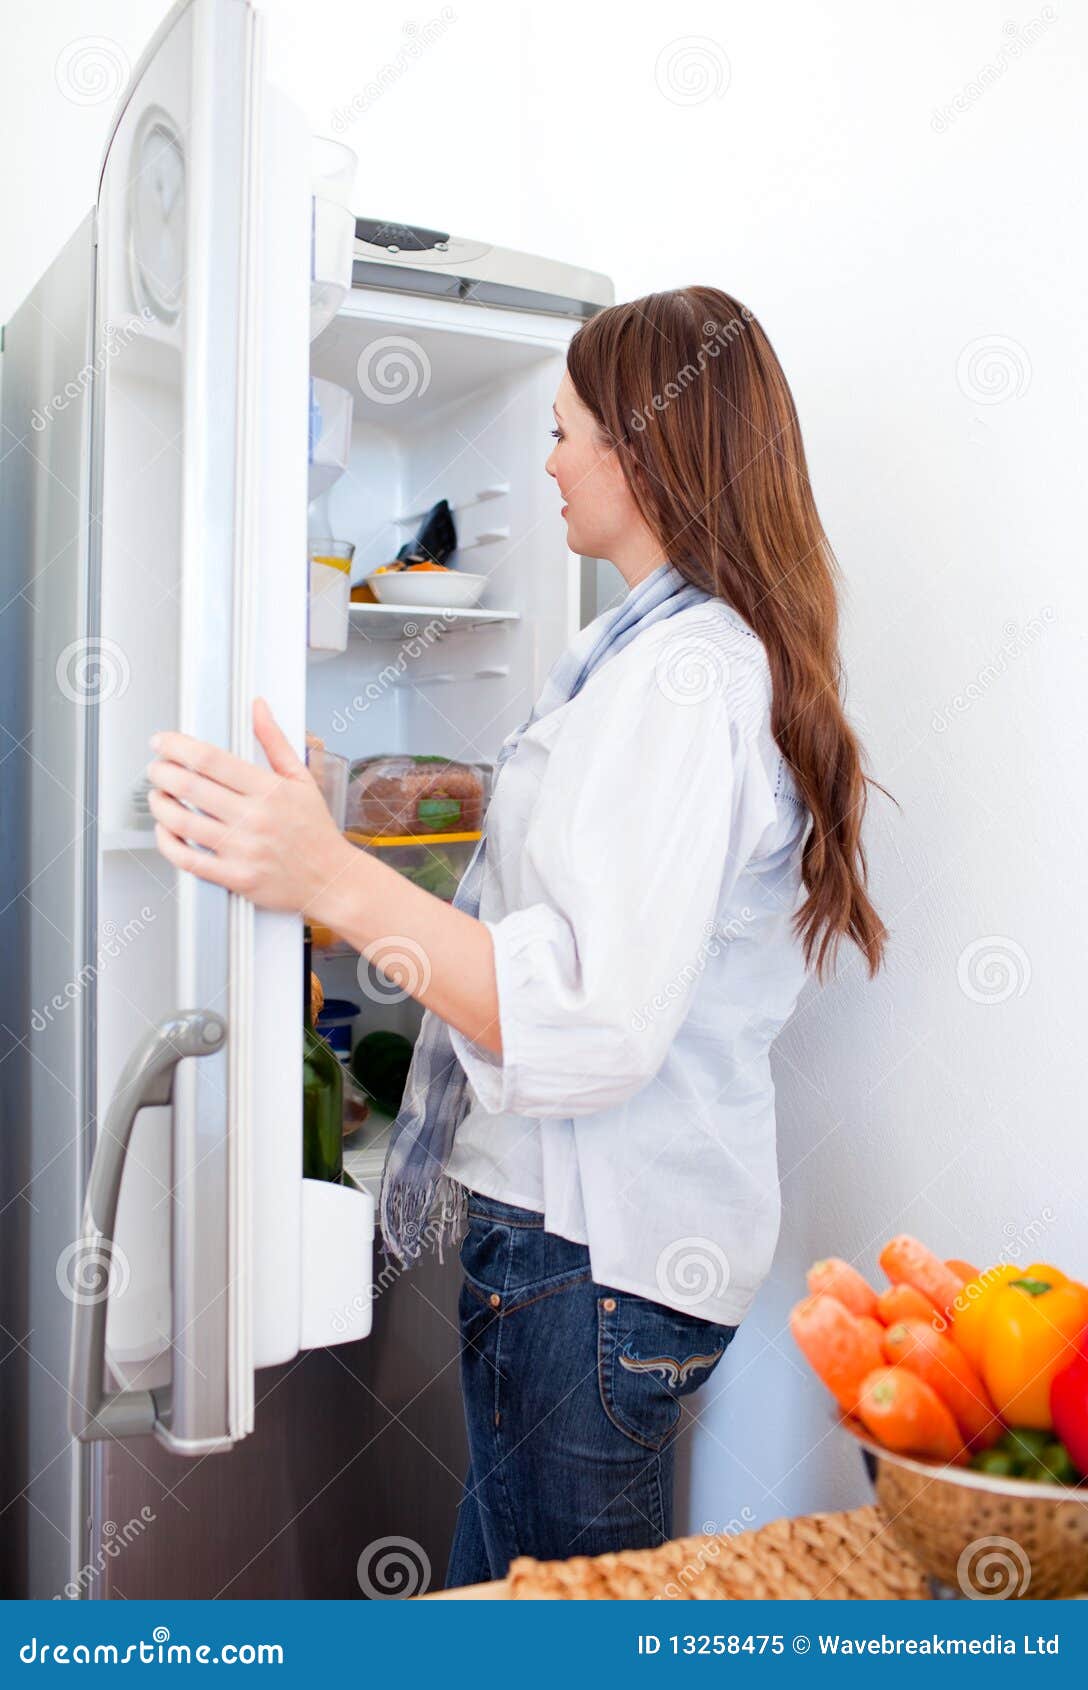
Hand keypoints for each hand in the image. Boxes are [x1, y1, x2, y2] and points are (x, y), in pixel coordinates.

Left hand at [146, 697, 355, 916]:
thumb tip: (259, 708)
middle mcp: (254, 818)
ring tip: (158, 796)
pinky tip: (166, 831)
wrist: (332, 880)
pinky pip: (187, 859)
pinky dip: (167, 842)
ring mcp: (243, 850)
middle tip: (156, 768)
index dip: (176, 746)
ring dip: (159, 804)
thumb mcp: (302, 779)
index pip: (210, 759)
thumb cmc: (316, 832)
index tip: (162, 742)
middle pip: (189, 786)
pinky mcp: (236, 877)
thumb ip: (275, 741)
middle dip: (161, 772)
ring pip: (181, 821)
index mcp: (269, 790)